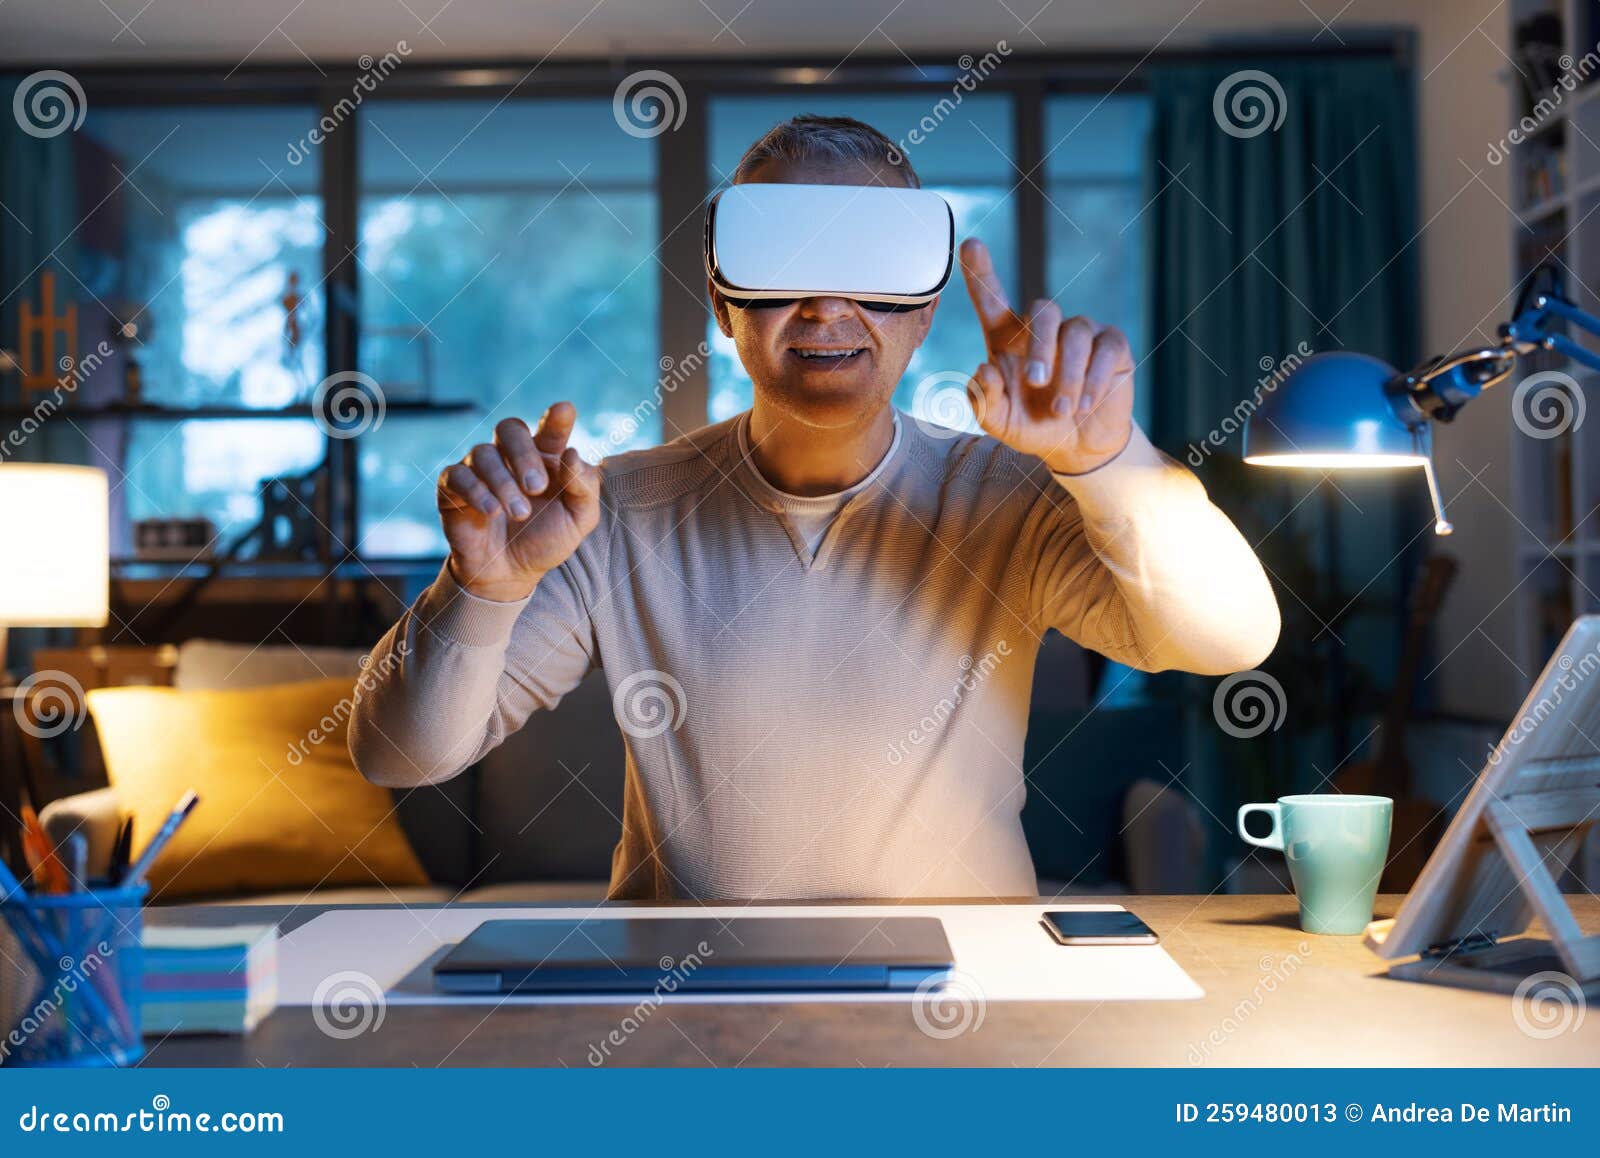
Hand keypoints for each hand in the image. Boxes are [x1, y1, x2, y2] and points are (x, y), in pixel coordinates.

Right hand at [437, 403, 600, 601]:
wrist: (511, 574)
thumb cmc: (546, 540)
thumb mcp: (579, 521)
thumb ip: (584, 488)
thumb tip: (573, 454)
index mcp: (545, 458)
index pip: (549, 429)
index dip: (555, 418)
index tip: (564, 410)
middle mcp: (510, 457)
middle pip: (510, 429)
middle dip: (524, 454)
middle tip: (536, 487)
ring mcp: (480, 470)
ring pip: (483, 453)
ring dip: (503, 483)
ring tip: (519, 513)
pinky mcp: (453, 488)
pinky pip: (457, 475)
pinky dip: (476, 491)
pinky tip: (492, 512)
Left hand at [959, 238, 1134, 473]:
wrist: (1077, 448)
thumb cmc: (1034, 427)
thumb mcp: (1000, 424)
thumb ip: (984, 402)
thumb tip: (984, 369)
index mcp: (1008, 340)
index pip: (992, 299)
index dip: (982, 272)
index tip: (970, 244)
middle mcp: (1045, 330)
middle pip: (1044, 310)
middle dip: (1040, 346)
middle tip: (1036, 382)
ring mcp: (1080, 334)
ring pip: (1076, 334)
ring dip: (1068, 376)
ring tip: (1062, 410)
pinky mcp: (1112, 346)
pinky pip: (1105, 349)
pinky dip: (1093, 379)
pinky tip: (1085, 404)